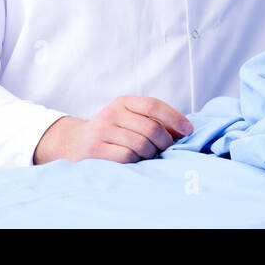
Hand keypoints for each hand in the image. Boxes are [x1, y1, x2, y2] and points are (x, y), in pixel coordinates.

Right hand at [34, 96, 193, 163]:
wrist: (75, 143)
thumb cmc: (113, 133)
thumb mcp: (130, 119)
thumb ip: (153, 121)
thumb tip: (184, 130)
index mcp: (123, 102)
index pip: (153, 106)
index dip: (174, 118)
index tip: (188, 131)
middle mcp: (112, 113)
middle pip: (150, 127)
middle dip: (165, 141)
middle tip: (166, 150)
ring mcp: (102, 131)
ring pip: (140, 144)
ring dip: (151, 154)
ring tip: (149, 156)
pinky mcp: (95, 149)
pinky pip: (127, 157)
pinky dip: (137, 162)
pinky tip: (136, 162)